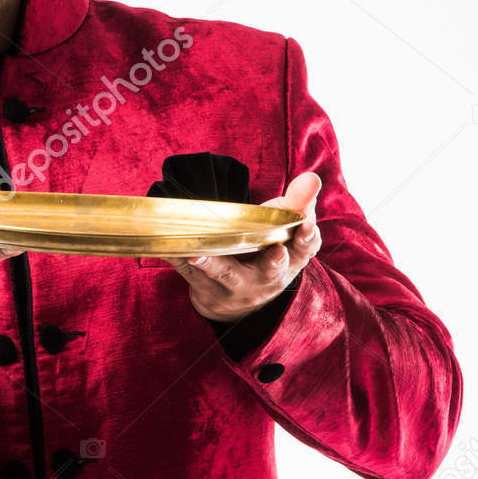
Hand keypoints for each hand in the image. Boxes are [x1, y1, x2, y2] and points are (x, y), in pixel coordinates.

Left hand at [162, 172, 322, 321]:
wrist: (238, 300)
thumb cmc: (267, 251)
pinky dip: (177, 259)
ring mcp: (233, 287)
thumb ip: (298, 203)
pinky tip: (166, 247)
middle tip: (276, 251)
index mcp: (289, 262)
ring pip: (223, 275)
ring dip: (210, 263)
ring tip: (196, 252)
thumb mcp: (286, 231)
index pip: (303, 251)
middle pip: (268, 271)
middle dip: (273, 262)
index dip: (306, 238)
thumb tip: (312, 178)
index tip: (306, 225)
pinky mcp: (203, 287)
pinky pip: (188, 273)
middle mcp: (264, 279)